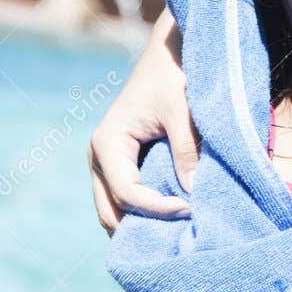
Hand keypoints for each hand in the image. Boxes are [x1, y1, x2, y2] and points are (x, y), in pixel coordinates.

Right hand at [88, 9, 198, 231]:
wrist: (167, 56)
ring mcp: (105, 162)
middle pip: (110, 210)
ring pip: (113, 208)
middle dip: (139, 228)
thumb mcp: (182, 112)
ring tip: (170, 236)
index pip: (127, 192)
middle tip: (175, 236)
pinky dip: (139, 213)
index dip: (156, 207)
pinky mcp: (119, 163)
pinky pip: (123, 198)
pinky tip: (165, 222)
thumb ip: (186, 150)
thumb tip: (192, 192)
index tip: (189, 208)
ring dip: (137, 225)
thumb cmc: (172, 78)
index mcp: (107, 143)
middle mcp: (98, 155)